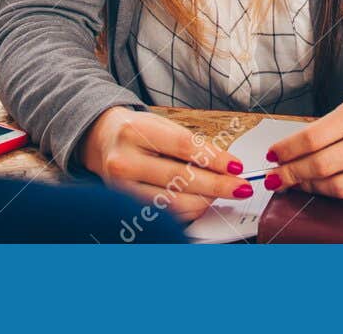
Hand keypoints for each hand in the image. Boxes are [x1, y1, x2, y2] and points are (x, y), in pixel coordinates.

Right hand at [79, 106, 249, 221]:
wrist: (101, 141)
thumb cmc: (137, 131)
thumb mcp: (162, 126)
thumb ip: (192, 145)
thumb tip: (227, 166)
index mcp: (135, 132)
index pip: (183, 147)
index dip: (214, 159)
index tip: (237, 167)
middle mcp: (125, 162)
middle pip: (180, 179)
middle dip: (217, 186)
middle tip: (240, 187)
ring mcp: (121, 188)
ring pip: (173, 203)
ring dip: (205, 200)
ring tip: (223, 192)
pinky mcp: (124, 206)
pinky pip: (164, 215)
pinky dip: (188, 210)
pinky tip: (202, 201)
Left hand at [266, 92, 342, 198]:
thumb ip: (322, 130)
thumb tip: (287, 153)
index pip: (314, 137)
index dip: (288, 149)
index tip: (273, 155)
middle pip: (322, 165)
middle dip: (291, 173)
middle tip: (275, 176)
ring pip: (336, 187)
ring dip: (308, 187)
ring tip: (296, 181)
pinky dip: (330, 191)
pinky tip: (321, 184)